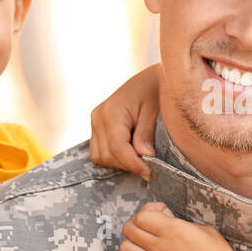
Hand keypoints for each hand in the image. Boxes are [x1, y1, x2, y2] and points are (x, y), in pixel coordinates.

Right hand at [90, 64, 160, 180]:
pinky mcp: (97, 125)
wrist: (151, 77)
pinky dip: (115, 157)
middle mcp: (98, 116)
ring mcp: (95, 121)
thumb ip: (146, 133)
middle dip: (128, 165)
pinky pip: (100, 151)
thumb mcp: (156, 110)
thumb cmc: (156, 89)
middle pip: (107, 155)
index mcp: (112, 111)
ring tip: (142, 159)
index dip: (133, 164)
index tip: (150, 173)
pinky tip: (132, 153)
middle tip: (150, 167)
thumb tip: (144, 156)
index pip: (117, 148)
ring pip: (100, 156)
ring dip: (121, 163)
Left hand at [120, 202, 251, 250]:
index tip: (161, 212)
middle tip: (150, 224)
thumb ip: (182, 223)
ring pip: (125, 249)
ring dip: (132, 241)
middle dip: (136, 222)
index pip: (142, 215)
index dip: (149, 209)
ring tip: (145, 242)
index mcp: (174, 231)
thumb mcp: (207, 231)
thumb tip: (166, 219)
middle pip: (128, 229)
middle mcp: (160, 248)